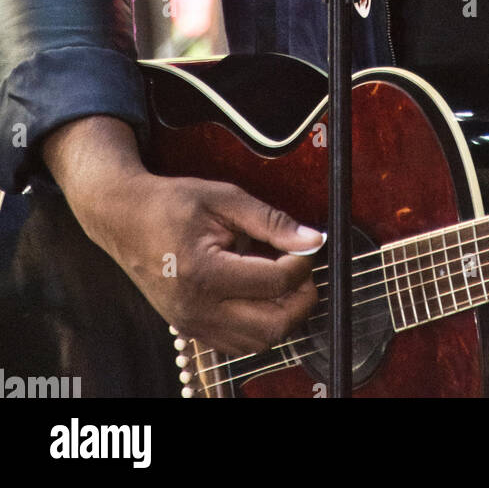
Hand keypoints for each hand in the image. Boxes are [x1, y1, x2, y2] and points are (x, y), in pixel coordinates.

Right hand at [98, 172, 323, 355]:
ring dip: (281, 316)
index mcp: (205, 273)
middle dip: (299, 300)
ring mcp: (191, 324)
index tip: (306, 247)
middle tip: (303, 271)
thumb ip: (271, 221)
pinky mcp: (189, 329)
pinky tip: (259, 295)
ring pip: (257, 342)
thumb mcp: (224, 198)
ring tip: (282, 281)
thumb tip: (312, 240)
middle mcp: (197, 308)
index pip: (274, 284)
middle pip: (271, 326)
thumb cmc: (170, 204)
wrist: (123, 218)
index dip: (301, 265)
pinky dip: (258, 325)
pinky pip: (236, 343)